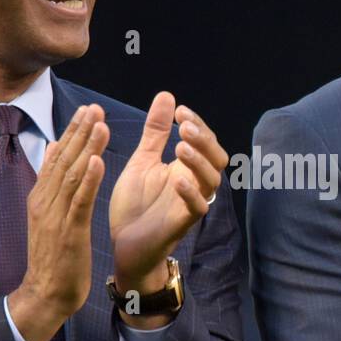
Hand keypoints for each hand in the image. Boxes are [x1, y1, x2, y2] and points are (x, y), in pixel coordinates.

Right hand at [7, 104, 107, 340]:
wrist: (46, 292)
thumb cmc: (53, 257)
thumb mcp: (50, 217)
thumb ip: (53, 187)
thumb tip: (54, 154)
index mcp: (41, 196)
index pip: (57, 156)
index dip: (72, 132)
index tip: (87, 110)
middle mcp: (45, 201)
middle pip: (63, 159)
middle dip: (80, 132)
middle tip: (95, 107)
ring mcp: (55, 216)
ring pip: (72, 174)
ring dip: (87, 147)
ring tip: (101, 124)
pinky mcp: (68, 232)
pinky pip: (79, 202)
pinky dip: (89, 180)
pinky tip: (99, 161)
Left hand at [109, 92, 227, 299]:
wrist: (123, 244)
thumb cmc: (135, 204)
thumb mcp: (142, 160)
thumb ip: (156, 132)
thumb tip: (167, 95)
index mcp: (186, 167)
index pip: (205, 141)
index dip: (197, 124)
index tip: (178, 110)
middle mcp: (194, 184)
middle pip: (217, 159)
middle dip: (204, 140)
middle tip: (184, 126)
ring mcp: (189, 204)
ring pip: (211, 181)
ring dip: (199, 162)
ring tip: (180, 146)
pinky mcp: (181, 224)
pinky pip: (197, 209)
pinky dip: (190, 193)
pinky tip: (177, 179)